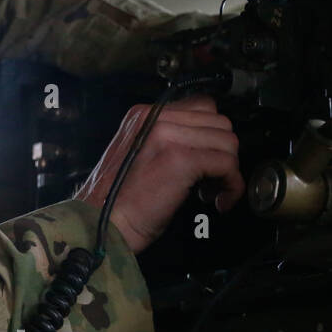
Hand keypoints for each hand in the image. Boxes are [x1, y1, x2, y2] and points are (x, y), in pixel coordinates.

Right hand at [74, 95, 243, 254]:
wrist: (100, 224)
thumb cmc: (117, 202)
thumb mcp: (138, 155)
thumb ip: (167, 140)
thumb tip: (206, 145)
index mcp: (143, 115)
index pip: (200, 107)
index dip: (210, 137)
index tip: (205, 163)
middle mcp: (155, 117)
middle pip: (219, 122)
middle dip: (223, 153)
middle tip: (209, 180)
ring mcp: (167, 135)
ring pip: (227, 141)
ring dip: (228, 170)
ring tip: (209, 192)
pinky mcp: (180, 158)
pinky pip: (226, 163)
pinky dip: (231, 185)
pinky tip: (218, 201)